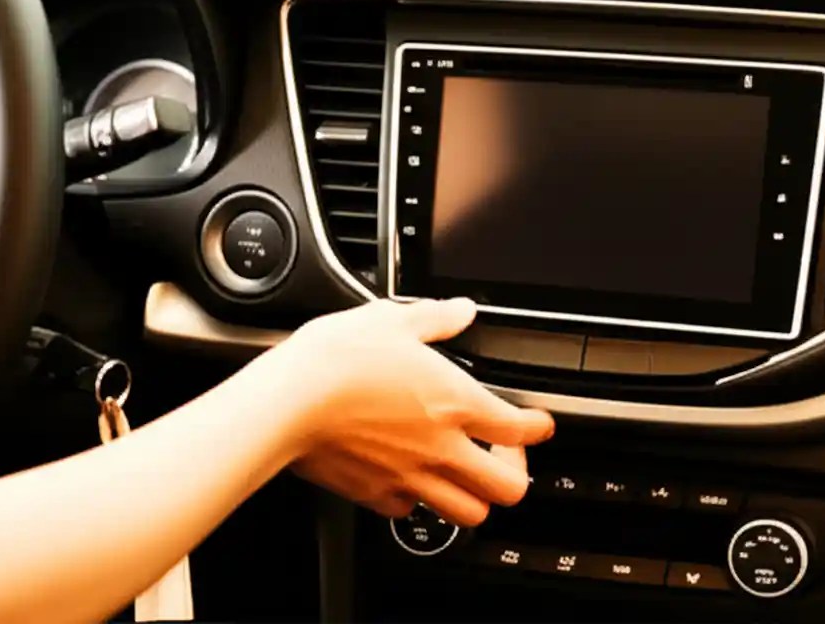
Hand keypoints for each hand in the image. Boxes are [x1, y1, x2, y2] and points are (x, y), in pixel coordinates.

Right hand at [251, 298, 554, 525]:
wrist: (284, 404)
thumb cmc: (334, 361)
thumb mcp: (391, 320)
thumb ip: (435, 318)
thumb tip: (461, 311)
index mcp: (456, 403)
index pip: (521, 430)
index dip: (539, 428)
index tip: (538, 424)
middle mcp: (441, 448)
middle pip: (508, 489)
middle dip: (516, 474)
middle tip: (503, 456)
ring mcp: (410, 477)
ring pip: (468, 514)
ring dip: (475, 497)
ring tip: (465, 476)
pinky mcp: (375, 495)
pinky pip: (411, 512)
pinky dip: (418, 502)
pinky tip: (410, 479)